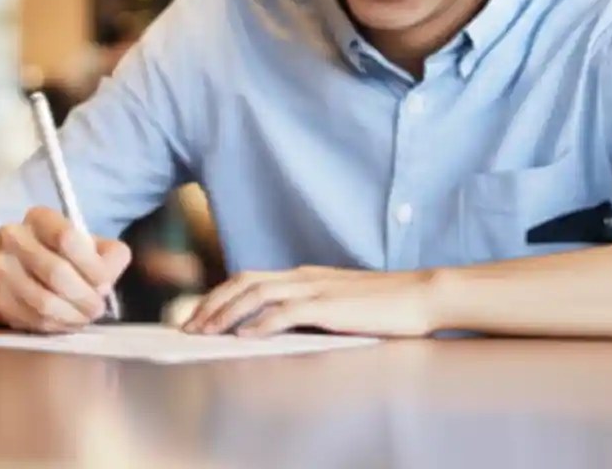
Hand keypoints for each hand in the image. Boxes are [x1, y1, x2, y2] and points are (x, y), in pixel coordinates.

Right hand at [0, 207, 131, 333]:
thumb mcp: (97, 248)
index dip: (91, 266)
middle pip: (55, 271)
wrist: (32, 270)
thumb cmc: (74, 257)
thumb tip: (103, 283)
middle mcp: (14, 237)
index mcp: (40, 218)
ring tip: (85, 316)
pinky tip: (68, 321)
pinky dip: (57, 325)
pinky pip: (33, 319)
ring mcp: (2, 269)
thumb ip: (110, 258)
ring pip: (43, 301)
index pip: (66, 238)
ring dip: (72, 314)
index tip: (104, 283)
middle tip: (97, 308)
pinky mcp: (1, 300)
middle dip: (84, 296)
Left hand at [181, 266, 441, 337]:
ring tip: (206, 332)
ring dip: (226, 314)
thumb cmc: (386, 303)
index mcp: (304, 275)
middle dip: (211, 304)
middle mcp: (303, 277)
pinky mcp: (330, 305)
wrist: (423, 294)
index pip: (249, 279)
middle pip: (243, 283)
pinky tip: (244, 336)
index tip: (198, 315)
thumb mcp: (338, 302)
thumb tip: (279, 326)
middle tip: (189, 326)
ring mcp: (316, 288)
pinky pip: (287, 312)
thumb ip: (310, 308)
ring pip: (257, 295)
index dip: (219, 296)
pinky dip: (261, 323)